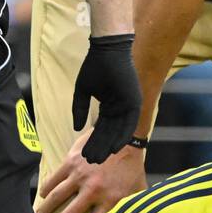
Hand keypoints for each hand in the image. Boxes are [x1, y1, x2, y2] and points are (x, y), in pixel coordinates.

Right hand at [36, 131, 146, 212]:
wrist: (123, 136)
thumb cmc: (131, 166)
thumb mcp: (137, 190)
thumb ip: (131, 207)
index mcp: (111, 200)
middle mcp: (94, 191)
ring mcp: (80, 176)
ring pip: (57, 198)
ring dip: (46, 210)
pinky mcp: (71, 162)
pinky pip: (54, 179)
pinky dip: (46, 188)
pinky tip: (42, 195)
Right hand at [72, 33, 141, 163]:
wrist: (106, 49)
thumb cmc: (95, 66)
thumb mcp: (83, 91)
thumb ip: (79, 110)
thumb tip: (77, 128)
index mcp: (109, 107)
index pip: (100, 129)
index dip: (92, 142)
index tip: (84, 155)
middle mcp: (120, 109)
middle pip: (108, 134)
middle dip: (99, 148)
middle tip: (91, 163)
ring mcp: (128, 106)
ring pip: (118, 132)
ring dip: (108, 146)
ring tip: (98, 159)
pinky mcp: (134, 102)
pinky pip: (129, 124)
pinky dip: (122, 137)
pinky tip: (113, 149)